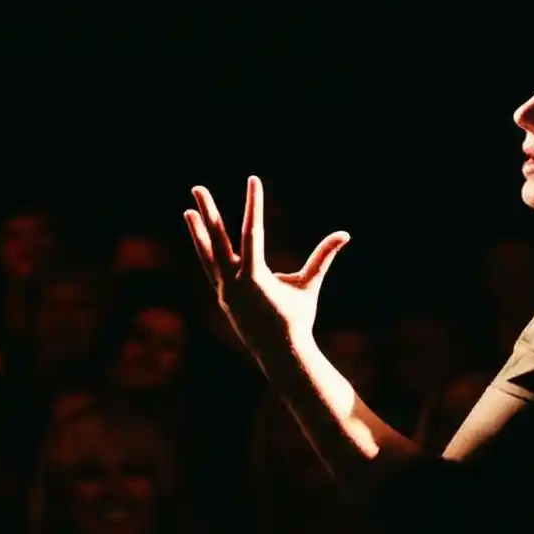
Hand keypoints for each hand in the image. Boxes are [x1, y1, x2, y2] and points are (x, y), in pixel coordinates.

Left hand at [183, 175, 349, 359]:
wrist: (280, 353)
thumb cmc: (297, 318)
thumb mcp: (309, 285)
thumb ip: (323, 257)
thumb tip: (345, 233)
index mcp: (254, 277)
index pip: (251, 232)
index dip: (253, 204)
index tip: (253, 179)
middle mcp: (233, 282)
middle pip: (218, 239)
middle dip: (208, 212)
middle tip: (197, 188)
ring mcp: (225, 290)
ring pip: (207, 255)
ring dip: (197, 233)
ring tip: (188, 211)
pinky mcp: (224, 297)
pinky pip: (212, 269)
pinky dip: (207, 253)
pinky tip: (204, 239)